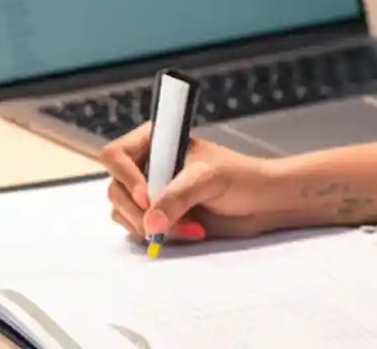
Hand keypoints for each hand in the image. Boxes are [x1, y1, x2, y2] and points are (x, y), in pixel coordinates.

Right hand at [98, 122, 286, 243]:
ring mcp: (150, 191)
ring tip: (188, 226)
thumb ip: (177, 197)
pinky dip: (156, 234)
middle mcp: (147, 164)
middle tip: (167, 224)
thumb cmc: (240, 177)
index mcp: (156, 141)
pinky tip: (188, 230)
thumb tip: (149, 222)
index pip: (116, 155)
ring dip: (149, 226)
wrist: (261, 202)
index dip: (127, 178)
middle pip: (116, 189)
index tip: (148, 197)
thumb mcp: (208, 180)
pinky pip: (136, 228)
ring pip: (122, 212)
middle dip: (139, 212)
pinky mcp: (157, 215)